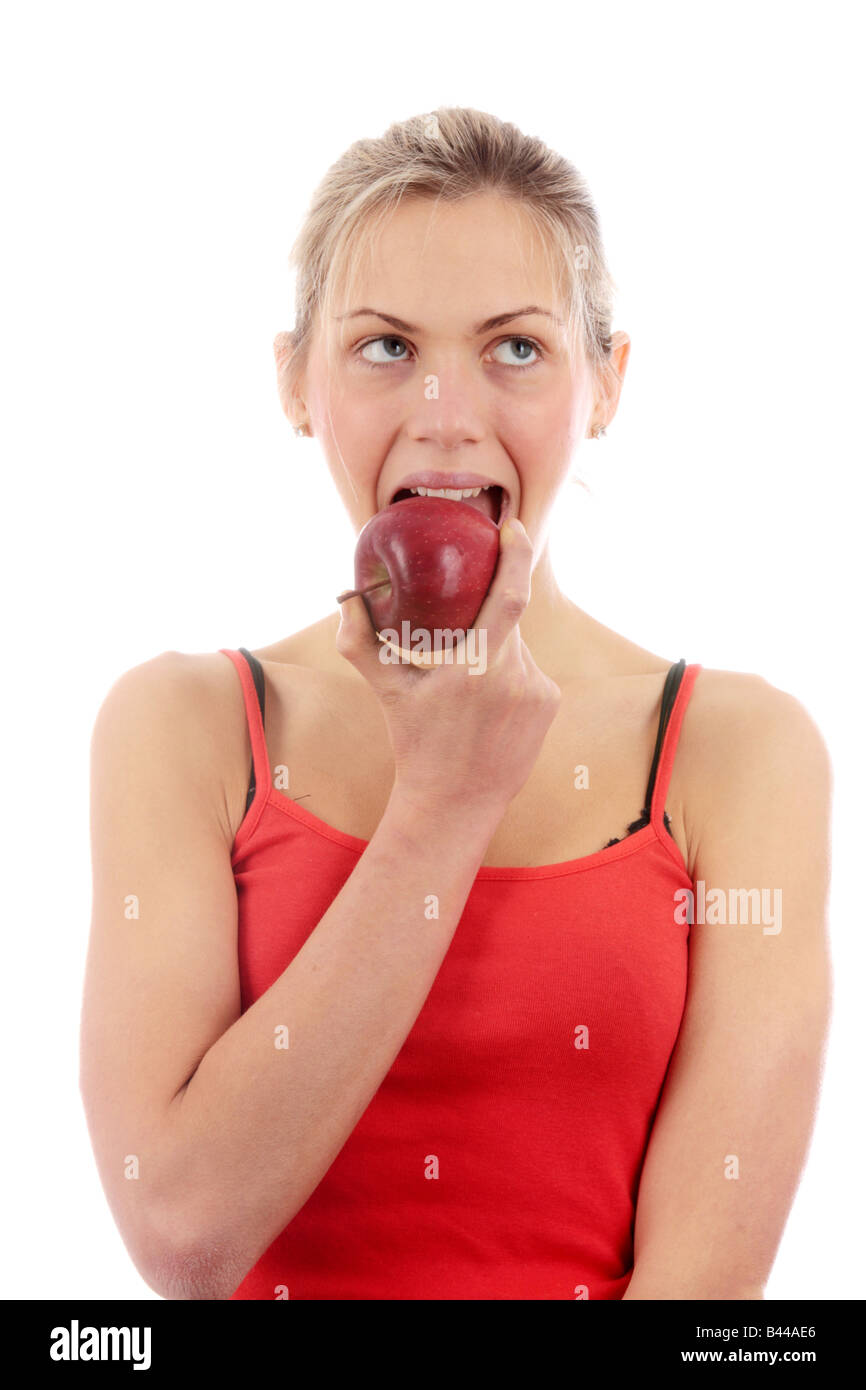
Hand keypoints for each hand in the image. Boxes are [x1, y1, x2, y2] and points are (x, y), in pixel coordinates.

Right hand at [335, 519, 560, 815]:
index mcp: (477, 666)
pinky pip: (529, 669)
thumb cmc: (416, 744)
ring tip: (464, 687)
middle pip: (505, 620)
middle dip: (482, 615)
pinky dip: (508, 672)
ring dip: (493, 649)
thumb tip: (346, 599)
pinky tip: (487, 704)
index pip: (510, 595)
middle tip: (454, 631)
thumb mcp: (385, 692)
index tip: (513, 527)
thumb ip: (359, 642)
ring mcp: (538, 689)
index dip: (517, 554)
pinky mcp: (550, 703)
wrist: (455, 803)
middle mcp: (515, 674)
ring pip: (516, 645)